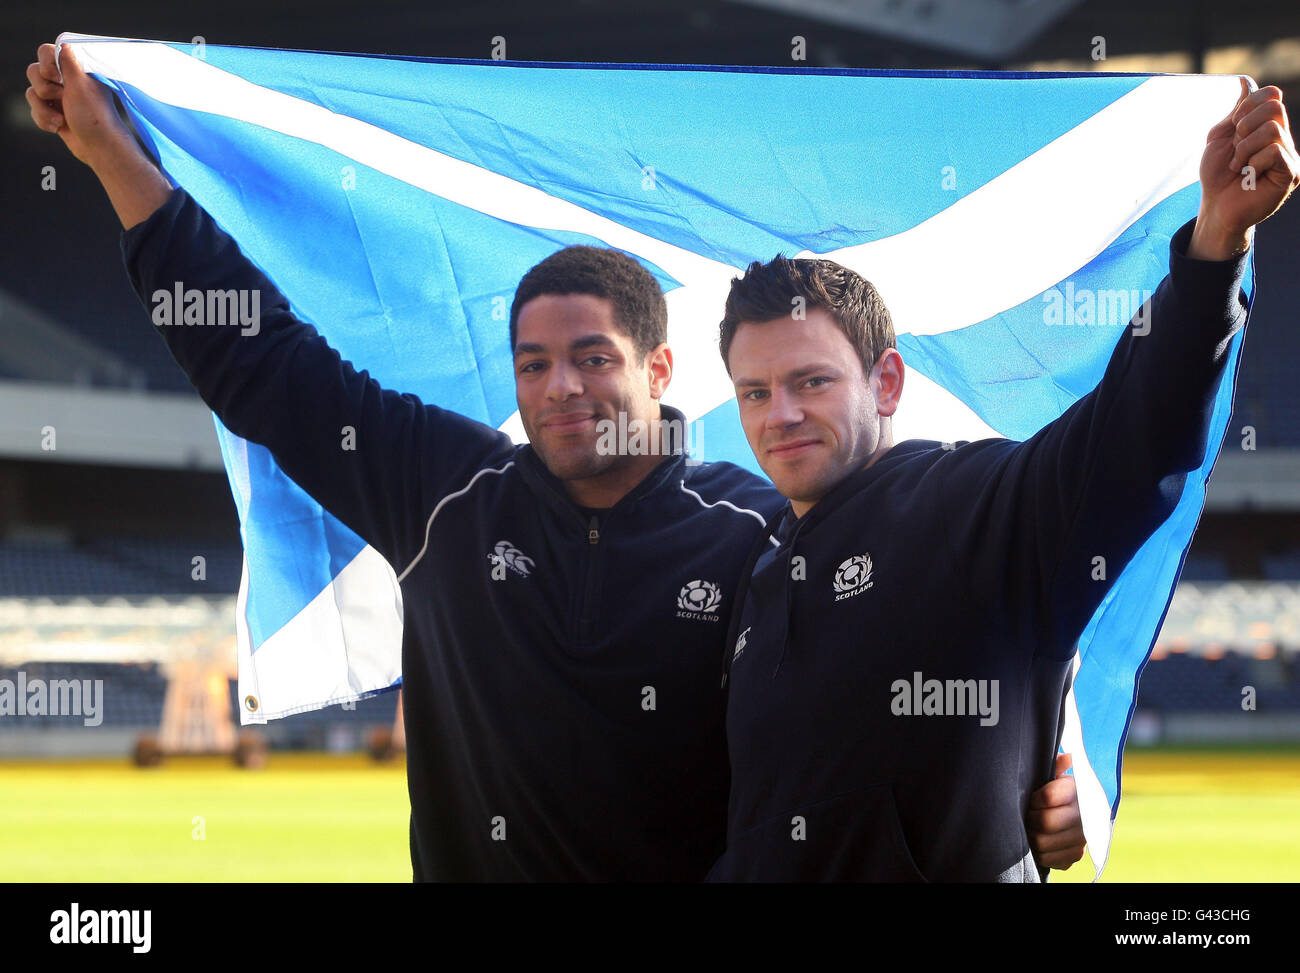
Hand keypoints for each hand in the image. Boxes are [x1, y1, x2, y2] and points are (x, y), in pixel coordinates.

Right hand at [25, 42, 134, 167]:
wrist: (98, 148)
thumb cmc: (94, 117)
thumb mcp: (81, 86)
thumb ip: (69, 63)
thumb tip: (63, 43)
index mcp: (77, 69)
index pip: (48, 51)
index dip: (46, 63)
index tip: (57, 76)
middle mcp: (67, 80)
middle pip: (34, 71)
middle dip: (44, 88)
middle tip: (62, 97)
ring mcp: (59, 96)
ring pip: (32, 92)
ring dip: (43, 108)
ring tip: (62, 119)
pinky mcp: (54, 111)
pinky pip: (34, 109)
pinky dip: (43, 119)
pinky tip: (59, 127)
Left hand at [1027, 752, 1085, 869]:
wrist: (1062, 810)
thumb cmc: (1050, 786)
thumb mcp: (1052, 772)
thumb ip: (1056, 764)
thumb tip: (1069, 757)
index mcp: (1079, 792)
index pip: (1049, 797)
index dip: (1035, 798)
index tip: (1032, 798)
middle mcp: (1086, 817)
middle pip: (1045, 822)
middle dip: (1030, 817)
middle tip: (1027, 814)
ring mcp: (1081, 839)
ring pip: (1043, 843)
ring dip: (1031, 835)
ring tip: (1029, 826)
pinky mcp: (1074, 856)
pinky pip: (1049, 859)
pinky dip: (1038, 852)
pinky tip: (1038, 840)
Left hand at [1192, 80, 1299, 259]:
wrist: (1215, 206)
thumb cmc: (1217, 174)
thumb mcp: (1220, 138)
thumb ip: (1235, 111)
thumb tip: (1244, 81)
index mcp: (1267, 126)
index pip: (1272, 95)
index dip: (1248, 105)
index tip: (1232, 126)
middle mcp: (1283, 137)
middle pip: (1275, 107)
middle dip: (1245, 126)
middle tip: (1235, 148)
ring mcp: (1289, 154)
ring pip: (1273, 129)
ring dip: (1245, 148)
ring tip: (1239, 165)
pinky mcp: (1291, 173)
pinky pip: (1275, 151)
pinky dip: (1254, 162)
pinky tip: (1249, 175)